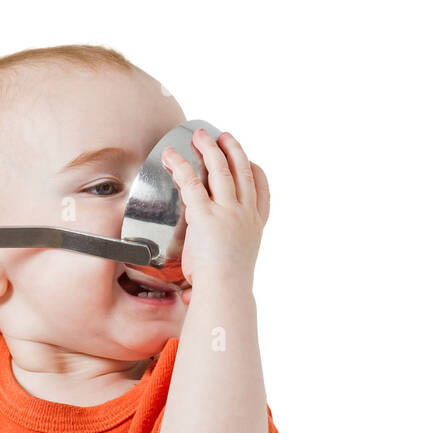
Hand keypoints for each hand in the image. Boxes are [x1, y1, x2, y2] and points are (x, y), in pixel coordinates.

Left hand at [161, 129, 268, 293]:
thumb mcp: (224, 277)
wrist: (226, 291)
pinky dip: (180, 166)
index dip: (258, 175)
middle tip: (224, 137)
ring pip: (221, 170)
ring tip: (200, 135)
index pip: (262, 195)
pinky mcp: (206, 214)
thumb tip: (188, 297)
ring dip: (210, 149)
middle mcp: (245, 215)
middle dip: (234, 151)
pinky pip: (191, 183)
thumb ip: (206, 279)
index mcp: (254, 229)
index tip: (254, 163)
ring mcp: (228, 211)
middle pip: (243, 173)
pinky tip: (170, 156)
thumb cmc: (223, 291)